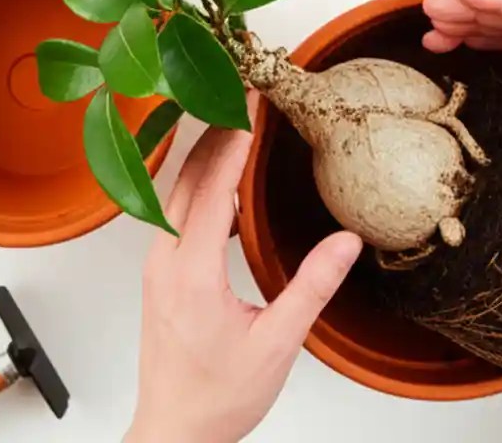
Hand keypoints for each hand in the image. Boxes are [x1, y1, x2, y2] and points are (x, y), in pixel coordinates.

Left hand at [126, 98, 363, 442]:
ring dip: (206, 154)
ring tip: (237, 121)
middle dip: (217, 129)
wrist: (174, 433)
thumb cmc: (217, 398)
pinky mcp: (158, 276)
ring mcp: (155, 267)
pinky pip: (175, 213)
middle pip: (187, 176)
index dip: (234, 136)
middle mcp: (162, 261)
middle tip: (244, 92)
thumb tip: (347, 243)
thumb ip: (312, 288)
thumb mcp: (277, 343)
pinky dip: (201, 185)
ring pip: (176, 192)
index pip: (213, 185)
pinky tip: (225, 182)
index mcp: (189, 271)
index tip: (252, 100)